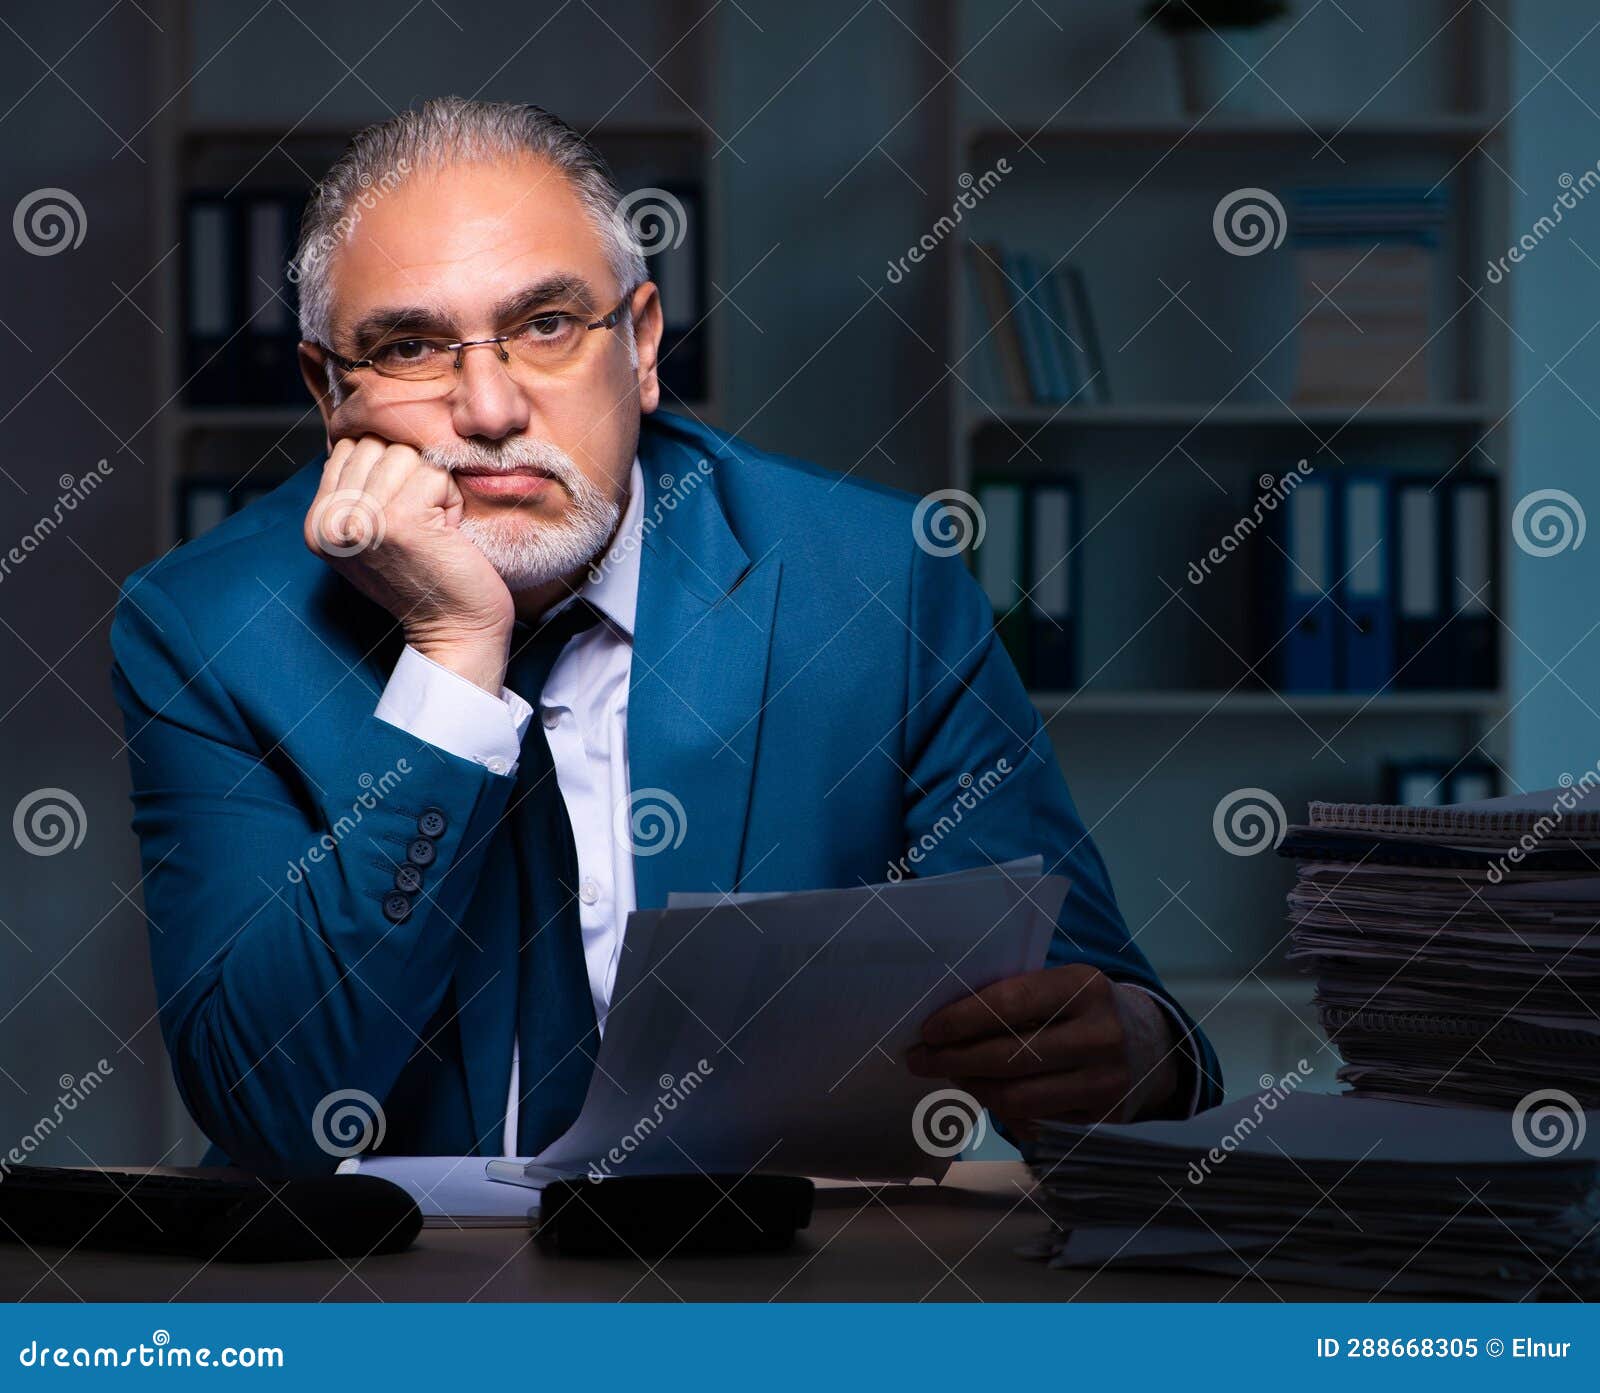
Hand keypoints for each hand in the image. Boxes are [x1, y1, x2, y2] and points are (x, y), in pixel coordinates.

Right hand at [304, 435, 514, 692]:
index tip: (401, 520)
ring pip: (405, 453)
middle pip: (376, 444)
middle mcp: (329, 522)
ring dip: (432, 487)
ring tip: (433, 528)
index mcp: (317, 522)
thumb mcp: (375, 529)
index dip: (390, 471)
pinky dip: (451, 499)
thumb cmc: (427, 575)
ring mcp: (360, 521)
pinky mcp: (397, 521)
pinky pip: (433, 472)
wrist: (456, 629)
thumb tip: (365, 421)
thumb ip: (359, 486)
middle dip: (411, 476)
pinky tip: (446, 533)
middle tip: (422, 525)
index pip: (350, 446)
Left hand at [906, 965, 1181, 1138]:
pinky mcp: (1104, 1120)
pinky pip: (1035, 1121)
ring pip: (1017, 1097)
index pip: (1009, 1003)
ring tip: (952, 1074)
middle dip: (954, 1060)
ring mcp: (1105, 1082)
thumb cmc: (1084, 1009)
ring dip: (973, 1088)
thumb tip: (943, 1022)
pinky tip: (986, 1092)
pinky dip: (1002, 1109)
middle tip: (920, 1059)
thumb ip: (1014, 997)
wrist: (1153, 1046)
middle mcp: (1100, 1035)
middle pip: (1008, 1057)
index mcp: (1084, 987)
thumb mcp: (1061, 986)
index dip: (962, 1020)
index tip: (928, 1030)